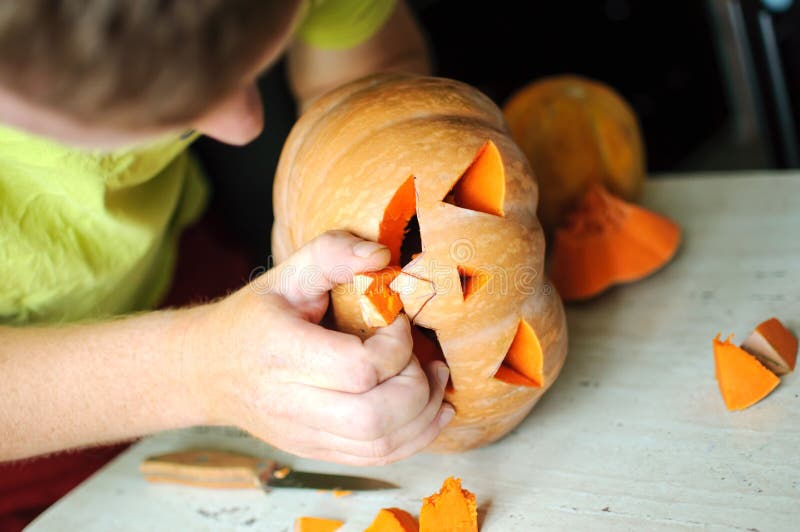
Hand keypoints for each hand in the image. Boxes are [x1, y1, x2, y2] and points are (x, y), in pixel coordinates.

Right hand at [187, 231, 453, 464]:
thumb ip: (332, 254)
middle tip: (422, 357)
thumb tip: (381, 255)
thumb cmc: (253, 317)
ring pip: (381, 445)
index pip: (359, 368)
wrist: (208, 371)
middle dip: (417, 386)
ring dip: (424, 415)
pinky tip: (431, 411)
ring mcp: (304, 434)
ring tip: (435, 381)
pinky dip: (414, 439)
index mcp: (282, 354)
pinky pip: (376, 458)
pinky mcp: (316, 450)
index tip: (396, 320)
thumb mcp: (286, 275)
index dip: (395, 346)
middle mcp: (291, 403)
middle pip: (375, 416)